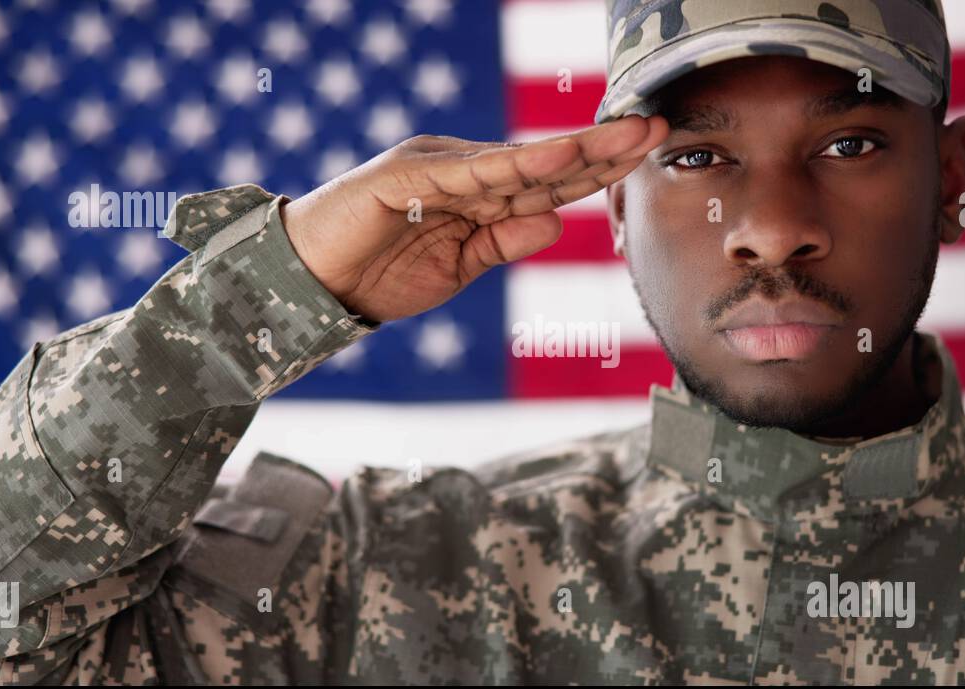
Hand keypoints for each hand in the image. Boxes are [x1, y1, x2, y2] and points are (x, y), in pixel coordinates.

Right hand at [280, 114, 668, 322]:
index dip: (597, 168)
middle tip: (655, 128)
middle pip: (543, 161)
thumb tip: (557, 220)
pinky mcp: (408, 176)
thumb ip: (504, 241)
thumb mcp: (459, 266)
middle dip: (602, 148)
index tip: (646, 154)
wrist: (309, 285)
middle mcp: (462, 171)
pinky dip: (517, 164)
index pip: (548, 180)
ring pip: (516, 161)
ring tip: (625, 136)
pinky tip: (560, 155)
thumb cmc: (380, 274)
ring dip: (574, 149)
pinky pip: (473, 173)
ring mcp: (436, 168)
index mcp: (476, 194)